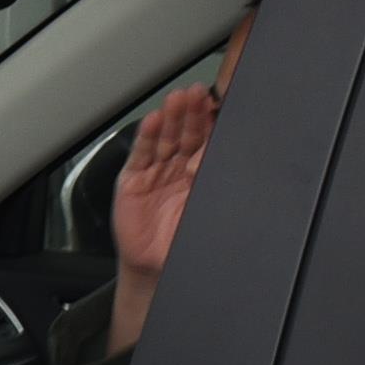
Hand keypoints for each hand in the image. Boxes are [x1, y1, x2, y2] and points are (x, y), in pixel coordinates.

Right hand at [97, 67, 221, 359]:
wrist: (159, 270)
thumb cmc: (187, 243)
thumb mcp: (209, 209)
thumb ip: (216, 182)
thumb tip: (232, 157)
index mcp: (200, 173)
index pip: (205, 139)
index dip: (210, 121)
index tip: (216, 103)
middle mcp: (177, 169)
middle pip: (184, 134)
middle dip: (190, 113)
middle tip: (196, 94)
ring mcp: (154, 174)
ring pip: (163, 139)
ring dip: (169, 119)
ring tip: (176, 100)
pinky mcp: (132, 182)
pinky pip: (140, 156)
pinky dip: (145, 138)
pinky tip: (152, 121)